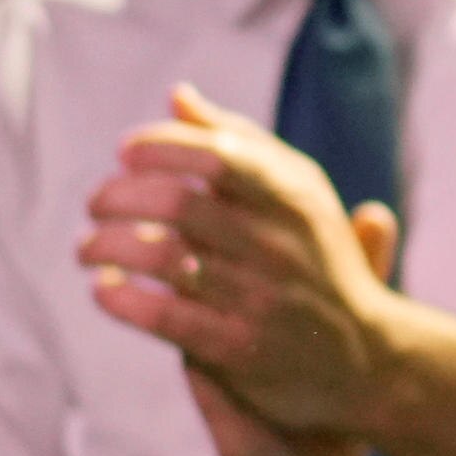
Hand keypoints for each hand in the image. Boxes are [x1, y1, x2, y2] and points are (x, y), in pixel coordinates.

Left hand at [85, 85, 409, 437]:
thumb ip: (240, 142)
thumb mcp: (299, 195)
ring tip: (85, 248)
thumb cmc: (319, 262)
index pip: (215, 153)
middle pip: (176, 204)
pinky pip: (164, 316)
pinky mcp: (239, 348)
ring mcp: (258, 297)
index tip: (125, 153)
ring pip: (160, 258)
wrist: (369, 359)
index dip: (158, 146)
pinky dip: (121, 298)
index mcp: (292, 197)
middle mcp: (277, 244)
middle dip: (118, 196)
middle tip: (95, 202)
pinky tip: (104, 289)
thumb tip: (178, 96)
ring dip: (105, 246)